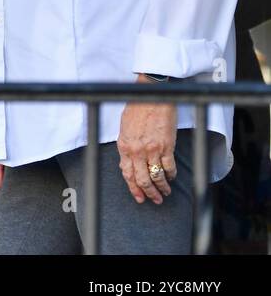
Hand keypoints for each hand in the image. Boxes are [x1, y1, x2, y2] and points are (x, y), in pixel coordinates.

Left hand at [117, 76, 178, 204]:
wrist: (152, 95)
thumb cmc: (137, 108)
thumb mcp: (124, 128)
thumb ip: (126, 146)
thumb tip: (128, 163)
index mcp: (124, 146)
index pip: (127, 174)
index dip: (134, 188)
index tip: (139, 197)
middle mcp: (136, 150)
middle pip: (142, 179)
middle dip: (149, 193)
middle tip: (155, 200)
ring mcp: (151, 149)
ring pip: (156, 177)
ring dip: (162, 188)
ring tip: (165, 192)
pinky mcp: (166, 146)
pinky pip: (169, 168)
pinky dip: (171, 176)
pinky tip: (172, 178)